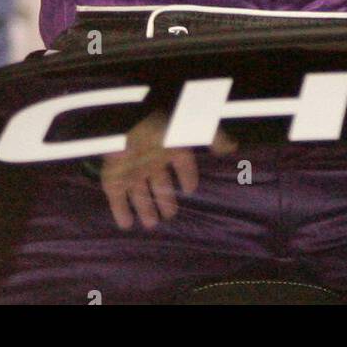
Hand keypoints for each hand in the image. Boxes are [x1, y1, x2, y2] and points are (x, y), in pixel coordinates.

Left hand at [101, 112, 236, 231]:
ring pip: (139, 192)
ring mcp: (132, 168)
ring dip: (144, 208)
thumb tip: (232, 146)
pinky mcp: (114, 176)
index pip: (181, 164)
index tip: (191, 189)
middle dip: (164, 199)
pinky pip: (117, 197)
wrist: (128, 122)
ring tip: (151, 224)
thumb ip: (214, 137)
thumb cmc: (164, 124)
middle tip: (170, 216)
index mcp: (169, 146)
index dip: (186, 176)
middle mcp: (151, 159)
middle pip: (159, 183)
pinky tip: (126, 224)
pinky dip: (120, 210)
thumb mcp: (195, 128)